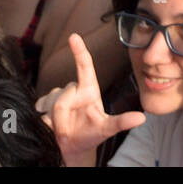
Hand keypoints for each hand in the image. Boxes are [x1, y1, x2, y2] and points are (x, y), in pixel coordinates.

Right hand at [36, 34, 145, 166]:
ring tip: (63, 128)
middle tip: (70, 129)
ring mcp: (58, 97)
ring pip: (50, 102)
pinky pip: (40, 110)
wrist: (73, 147)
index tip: (74, 36)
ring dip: (55, 120)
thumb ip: (122, 122)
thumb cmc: (92, 134)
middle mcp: (73, 90)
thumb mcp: (108, 129)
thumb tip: (142, 117)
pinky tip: (51, 126)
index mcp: (89, 90)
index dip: (79, 50)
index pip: (85, 66)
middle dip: (63, 115)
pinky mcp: (44, 106)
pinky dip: (45, 121)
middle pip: (63, 94)